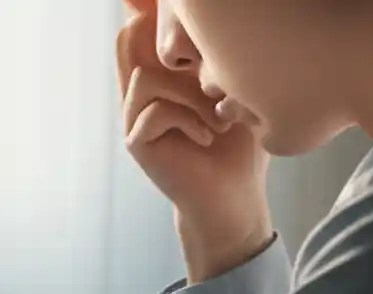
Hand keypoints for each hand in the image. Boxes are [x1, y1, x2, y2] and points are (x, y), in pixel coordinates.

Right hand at [117, 3, 272, 281]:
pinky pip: (155, 112)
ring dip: (190, 93)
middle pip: (133, 44)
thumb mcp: (234, 95)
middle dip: (158, 37)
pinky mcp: (136, 141)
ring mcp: (136, 117)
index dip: (145, 17)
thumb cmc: (239, 146)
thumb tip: (206, 32)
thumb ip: (215, 64)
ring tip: (217, 116)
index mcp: (166, 79)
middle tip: (180, 44)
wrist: (233, 195)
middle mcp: (145, 93)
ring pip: (148, 77)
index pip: (145, 36)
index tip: (151, 6)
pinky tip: (207, 136)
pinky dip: (188, 120)